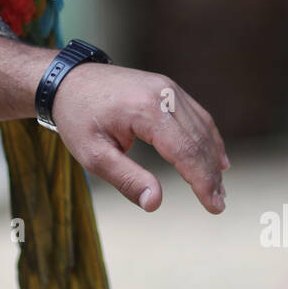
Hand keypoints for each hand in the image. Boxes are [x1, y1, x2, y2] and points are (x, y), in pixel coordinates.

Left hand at [50, 65, 228, 213]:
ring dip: (213, 158)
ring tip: (218, 188)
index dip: (202, 182)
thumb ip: (126, 179)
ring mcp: (168, 88)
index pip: (185, 151)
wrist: (68, 81)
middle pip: (198, 140)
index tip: (214, 207)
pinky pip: (196, 116)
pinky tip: (216, 158)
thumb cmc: (78, 118)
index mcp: (146, 110)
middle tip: (219, 205)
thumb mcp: (93, 155)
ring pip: (202, 127)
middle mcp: (164, 94)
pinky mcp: (167, 88)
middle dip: (211, 175)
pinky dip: (208, 138)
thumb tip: (155, 203)